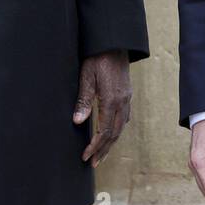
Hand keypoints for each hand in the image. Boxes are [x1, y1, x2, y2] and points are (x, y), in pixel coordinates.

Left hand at [73, 50, 131, 167]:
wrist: (114, 41)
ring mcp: (127, 98)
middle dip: (104, 150)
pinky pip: (124, 117)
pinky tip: (112, 133)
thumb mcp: (86, 76)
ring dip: (112, 143)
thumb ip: (83, 99)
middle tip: (93, 163)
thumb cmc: (97, 57)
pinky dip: (117, 129)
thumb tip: (77, 122)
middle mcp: (122, 101)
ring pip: (121, 127)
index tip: (85, 156)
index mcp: (111, 99)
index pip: (104, 131)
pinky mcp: (127, 93)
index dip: (95, 146)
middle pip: (115, 133)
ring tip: (102, 154)